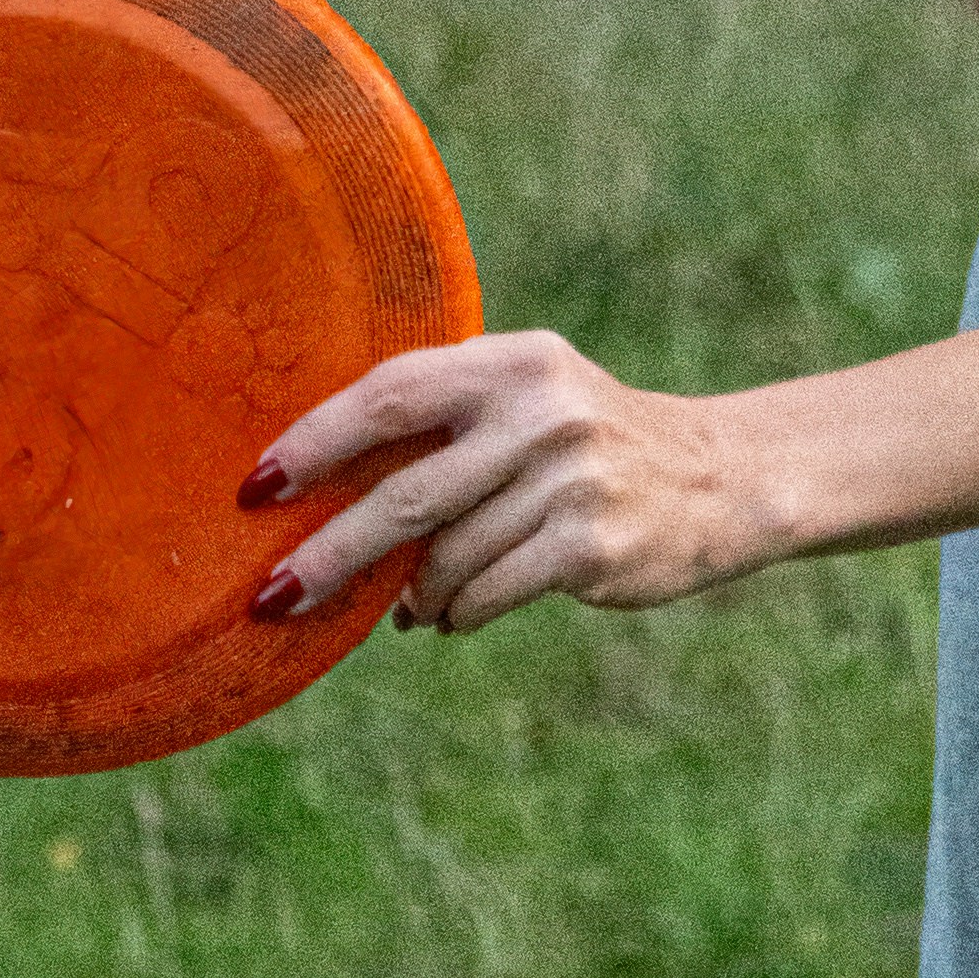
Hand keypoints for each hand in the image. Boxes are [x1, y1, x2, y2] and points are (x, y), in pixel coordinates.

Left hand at [245, 338, 771, 636]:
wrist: (721, 478)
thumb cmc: (587, 442)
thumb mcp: (525, 399)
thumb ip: (441, 417)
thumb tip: (315, 485)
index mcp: (511, 361)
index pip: (390, 396)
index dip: (315, 442)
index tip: (257, 487)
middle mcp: (542, 412)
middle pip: (404, 494)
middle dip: (330, 554)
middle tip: (276, 594)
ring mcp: (571, 479)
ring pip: (446, 557)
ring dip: (411, 593)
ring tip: (406, 605)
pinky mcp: (591, 545)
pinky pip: (486, 592)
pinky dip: (455, 612)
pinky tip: (449, 616)